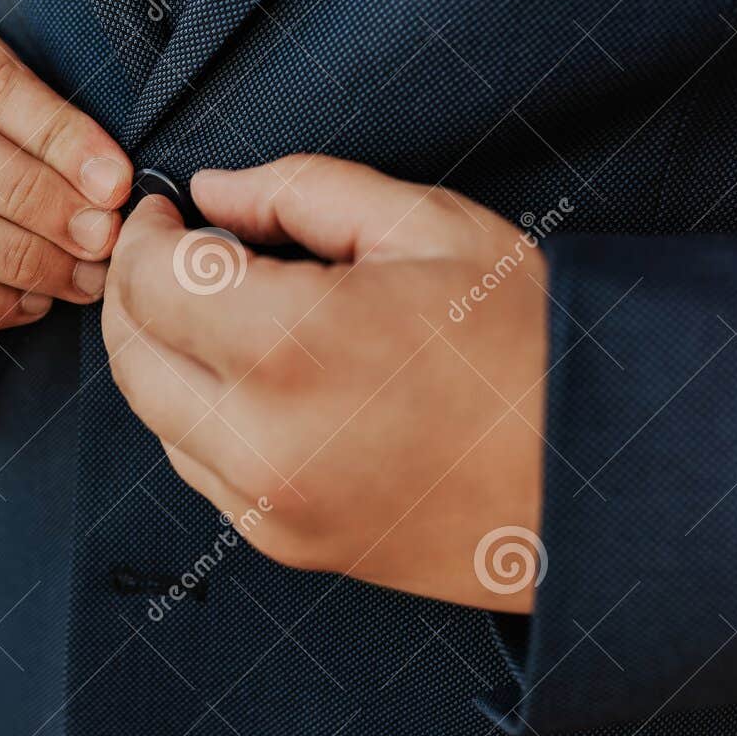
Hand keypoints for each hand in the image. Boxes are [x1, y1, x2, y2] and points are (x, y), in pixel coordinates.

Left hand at [101, 155, 549, 611]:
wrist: (604, 475)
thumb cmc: (532, 340)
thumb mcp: (427, 227)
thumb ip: (298, 192)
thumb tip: (210, 192)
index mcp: (293, 345)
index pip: (151, 281)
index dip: (144, 234)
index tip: (165, 210)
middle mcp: (260, 441)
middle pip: (132, 356)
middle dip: (133, 290)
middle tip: (169, 250)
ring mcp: (266, 506)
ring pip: (154, 418)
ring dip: (161, 355)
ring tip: (213, 308)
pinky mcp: (283, 543)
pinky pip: (198, 467)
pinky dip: (198, 414)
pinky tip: (249, 377)